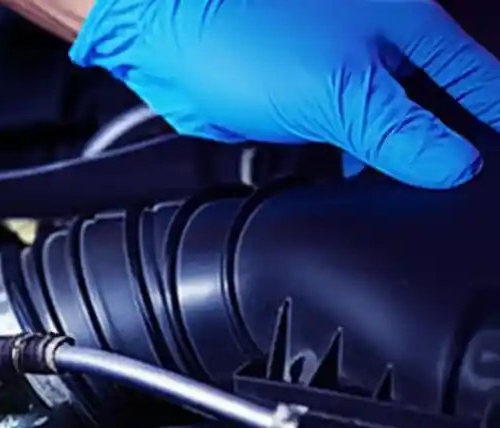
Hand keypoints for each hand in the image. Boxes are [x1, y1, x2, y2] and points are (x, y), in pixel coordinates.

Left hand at [68, 0, 499, 188]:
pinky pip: (348, 134)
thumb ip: (400, 133)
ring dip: (400, 159)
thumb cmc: (242, 36)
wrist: (161, 35)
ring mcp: (344, 68)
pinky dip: (358, 159)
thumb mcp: (338, 92)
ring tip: (416, 201)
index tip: (496, 172)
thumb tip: (456, 167)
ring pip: (391, 124)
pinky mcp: (306, 96)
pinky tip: (358, 185)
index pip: (480, 81)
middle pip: (439, 105)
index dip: (492, 126)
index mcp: (410, 24)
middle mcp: (383, 42)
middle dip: (446, 149)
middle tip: (461, 199)